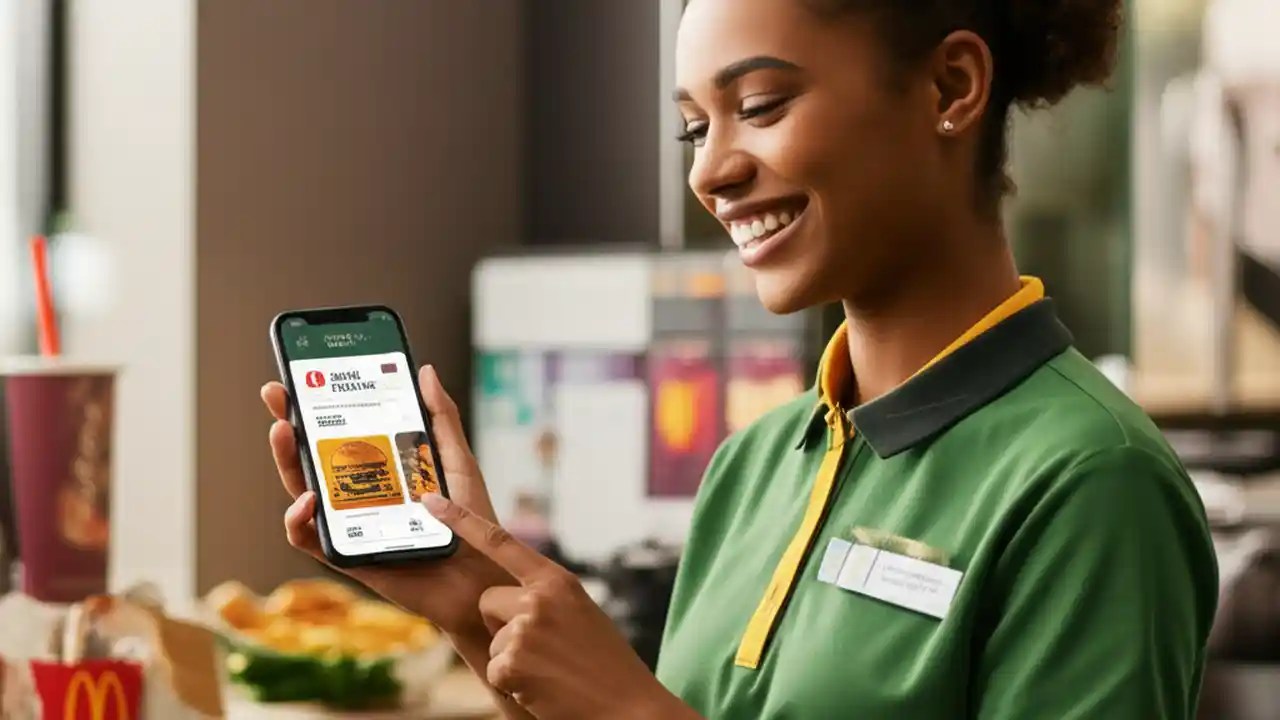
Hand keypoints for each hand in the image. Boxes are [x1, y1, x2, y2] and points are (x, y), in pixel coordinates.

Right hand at [262, 366, 511, 637]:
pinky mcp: (348, 556)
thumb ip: (440, 417)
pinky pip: (310, 540)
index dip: (312, 407)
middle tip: (277, 395)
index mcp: (378, 469)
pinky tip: (308, 499)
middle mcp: (356, 495)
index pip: (336, 434)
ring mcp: (349, 524)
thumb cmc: (471, 521)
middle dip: (287, 423)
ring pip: (300, 491)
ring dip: (286, 461)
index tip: (296, 377)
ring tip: (283, 432)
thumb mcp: (456, 460)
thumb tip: (424, 370)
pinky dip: (298, 520)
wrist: (482, 576)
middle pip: (310, 458)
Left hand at [424, 494, 697, 719]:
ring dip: (514, 660)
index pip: (500, 542)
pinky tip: (545, 688)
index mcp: (557, 581)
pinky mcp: (512, 663)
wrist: (629, 706)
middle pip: (488, 601)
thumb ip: (546, 598)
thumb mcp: (579, 613)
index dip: (461, 521)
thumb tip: (509, 600)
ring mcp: (524, 630)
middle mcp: (538, 598)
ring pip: (493, 639)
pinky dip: (516, 685)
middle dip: (501, 625)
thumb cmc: (606, 664)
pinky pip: (496, 669)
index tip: (430, 502)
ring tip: (552, 672)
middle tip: (541, 649)